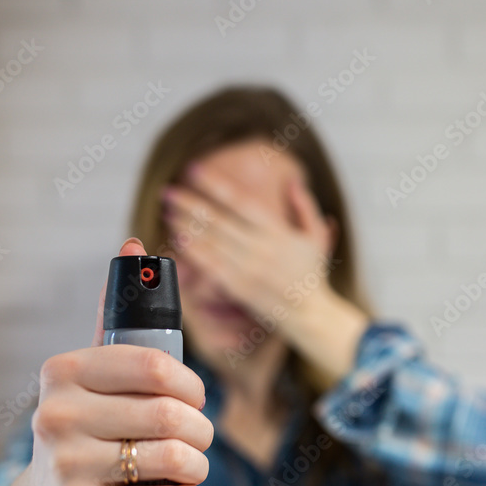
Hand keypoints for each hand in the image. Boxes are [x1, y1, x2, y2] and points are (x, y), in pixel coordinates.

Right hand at [23, 238, 212, 485]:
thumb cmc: (86, 424)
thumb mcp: (91, 373)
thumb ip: (115, 315)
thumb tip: (136, 243)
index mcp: (63, 371)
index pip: (153, 364)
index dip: (191, 383)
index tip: (198, 397)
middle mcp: (56, 415)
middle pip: (167, 414)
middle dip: (201, 428)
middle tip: (201, 436)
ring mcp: (65, 466)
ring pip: (170, 458)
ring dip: (199, 465)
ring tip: (195, 465)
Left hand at [162, 166, 336, 324]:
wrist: (309, 315)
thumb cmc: (311, 274)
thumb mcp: (317, 237)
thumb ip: (305, 207)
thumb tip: (292, 180)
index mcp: (277, 232)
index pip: (239, 201)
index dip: (215, 184)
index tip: (194, 169)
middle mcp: (260, 248)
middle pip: (217, 220)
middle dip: (190, 203)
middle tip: (168, 190)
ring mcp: (247, 269)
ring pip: (210, 241)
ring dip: (186, 224)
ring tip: (168, 209)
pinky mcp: (238, 288)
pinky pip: (210, 265)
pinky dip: (194, 251)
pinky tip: (179, 238)